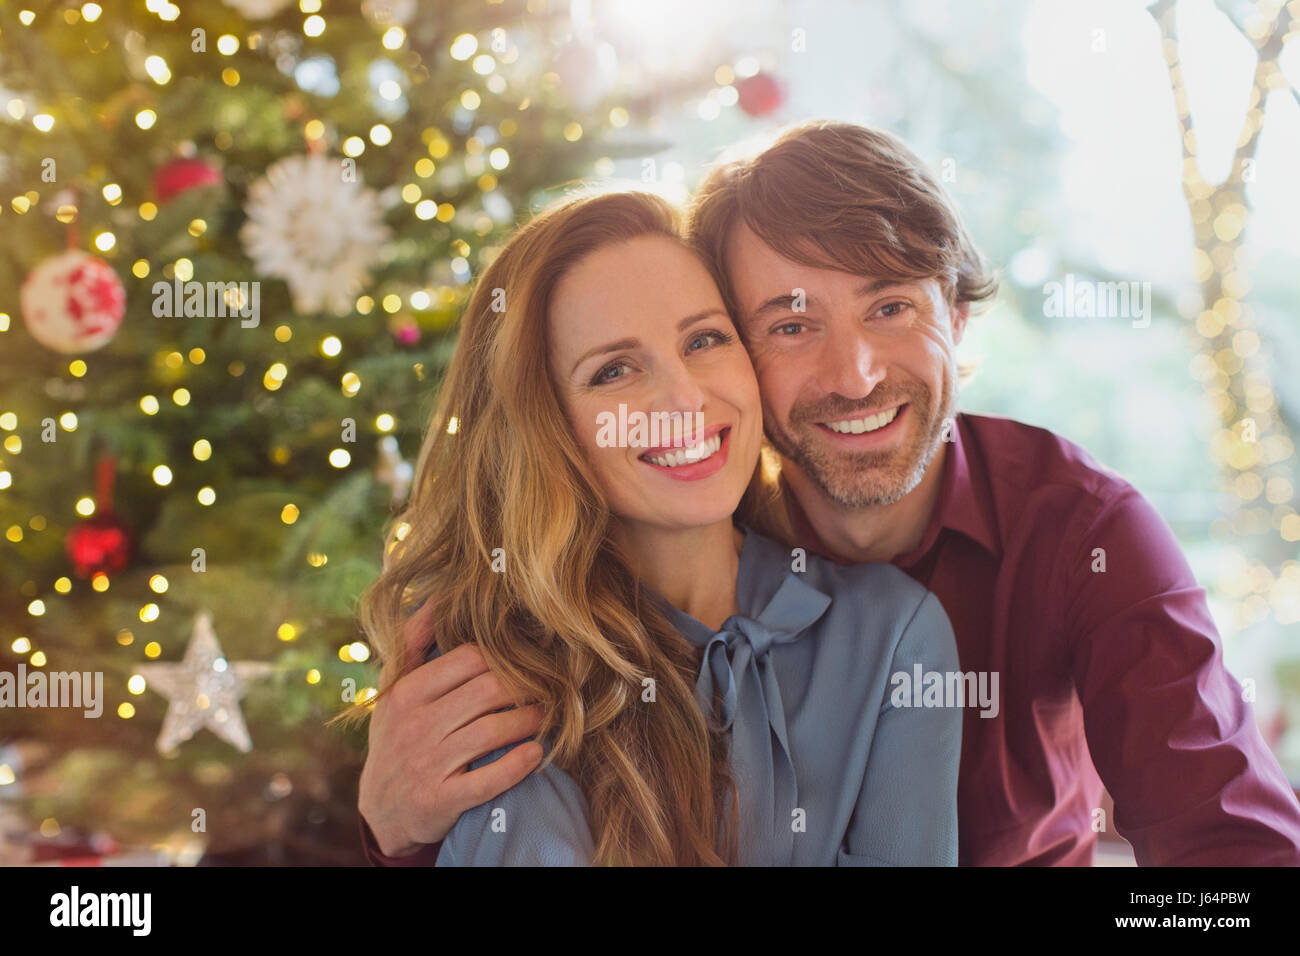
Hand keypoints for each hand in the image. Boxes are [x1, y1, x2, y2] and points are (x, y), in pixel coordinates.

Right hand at [358, 607, 544, 857]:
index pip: (469, 659)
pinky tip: (536, 754)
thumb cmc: (396, 738)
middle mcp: (415, 726)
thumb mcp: (392, 690)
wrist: (380, 811)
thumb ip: (412, 643)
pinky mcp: (440, 801)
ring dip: (529, 722)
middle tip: (548, 686)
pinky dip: (517, 766)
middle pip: (486, 691)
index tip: (528, 659)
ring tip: (546, 715)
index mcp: (406, 693)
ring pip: (491, 732)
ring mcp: (427, 765)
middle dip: (525, 687)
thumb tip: (435, 598)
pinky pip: (486, 780)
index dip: (506, 657)